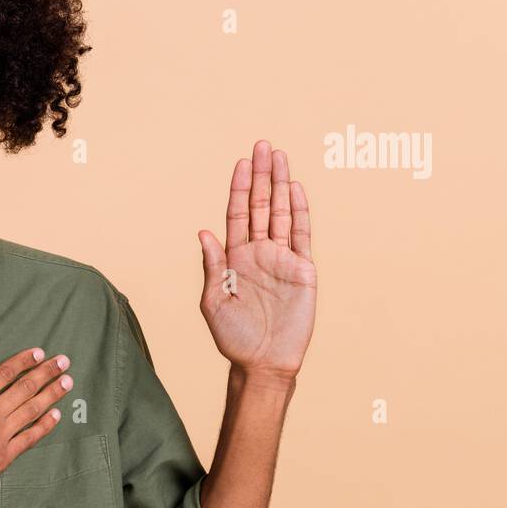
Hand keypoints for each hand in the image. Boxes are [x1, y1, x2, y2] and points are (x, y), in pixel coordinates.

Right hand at [0, 346, 73, 505]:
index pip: (4, 373)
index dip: (24, 361)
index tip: (39, 353)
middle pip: (24, 388)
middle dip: (46, 373)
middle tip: (63, 362)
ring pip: (31, 411)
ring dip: (51, 394)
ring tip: (66, 382)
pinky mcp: (0, 460)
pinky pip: (29, 439)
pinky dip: (44, 426)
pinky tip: (55, 415)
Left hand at [197, 139, 315, 381]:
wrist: (262, 362)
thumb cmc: (233, 337)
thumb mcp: (213, 301)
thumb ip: (212, 265)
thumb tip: (204, 231)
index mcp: (234, 258)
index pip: (237, 214)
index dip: (239, 188)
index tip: (241, 162)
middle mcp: (258, 253)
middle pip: (261, 206)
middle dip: (261, 176)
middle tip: (262, 145)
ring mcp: (281, 259)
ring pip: (282, 213)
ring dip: (281, 185)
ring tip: (279, 157)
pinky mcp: (302, 269)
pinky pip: (302, 235)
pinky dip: (300, 211)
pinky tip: (296, 189)